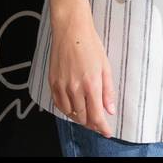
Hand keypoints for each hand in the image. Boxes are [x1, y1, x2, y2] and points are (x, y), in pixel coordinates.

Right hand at [46, 0, 117, 137]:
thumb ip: (108, 90)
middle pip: (83, 117)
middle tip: (99, 124)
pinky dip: (67, 110)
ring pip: (70, 113)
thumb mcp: (105, 67)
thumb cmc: (90, 45)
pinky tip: (73, 108)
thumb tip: (110, 109)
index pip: (96, 115)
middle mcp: (75, 88)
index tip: (107, 132)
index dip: (102, 127)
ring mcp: (62, 86)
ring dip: (80, 118)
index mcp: (91, 84)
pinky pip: (59, 104)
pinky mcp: (52, 82)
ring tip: (87, 117)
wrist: (71, 30)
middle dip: (92, 124)